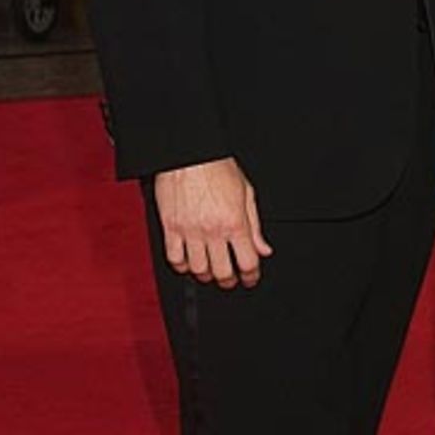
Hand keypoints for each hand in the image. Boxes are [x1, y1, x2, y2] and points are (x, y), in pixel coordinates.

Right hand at [154, 157, 272, 288]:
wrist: (188, 154)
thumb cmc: (217, 167)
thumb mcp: (246, 193)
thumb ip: (255, 225)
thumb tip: (264, 248)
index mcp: (235, 222)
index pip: (248, 262)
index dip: (251, 276)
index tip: (250, 278)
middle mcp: (213, 230)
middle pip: (223, 272)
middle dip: (229, 281)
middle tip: (230, 279)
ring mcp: (190, 231)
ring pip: (198, 270)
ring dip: (206, 275)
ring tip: (210, 271)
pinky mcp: (170, 227)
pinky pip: (174, 258)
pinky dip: (182, 266)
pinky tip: (188, 263)